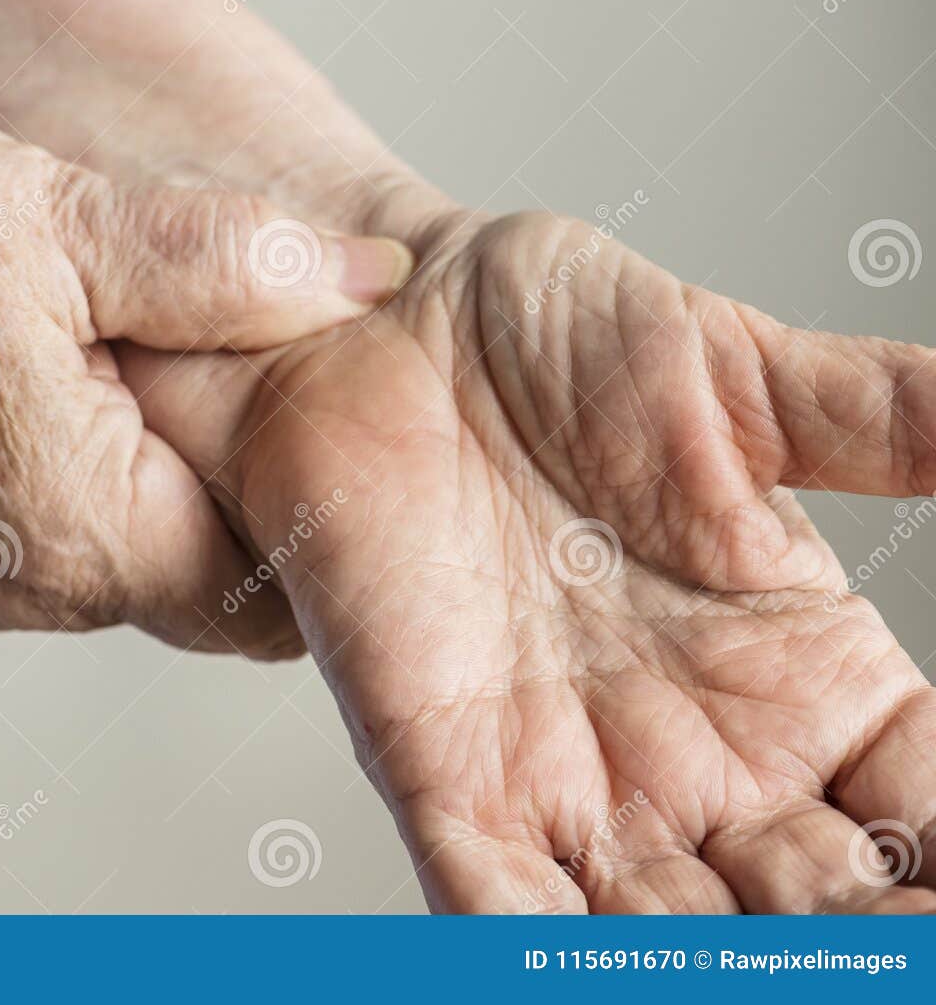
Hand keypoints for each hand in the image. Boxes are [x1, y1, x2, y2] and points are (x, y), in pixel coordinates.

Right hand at [0, 59, 412, 656]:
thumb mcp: (55, 216)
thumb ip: (226, 263)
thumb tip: (365, 278)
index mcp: (81, 527)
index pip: (274, 573)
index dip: (324, 488)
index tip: (345, 401)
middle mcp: (28, 586)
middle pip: (209, 571)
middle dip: (258, 480)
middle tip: (277, 351)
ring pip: (136, 550)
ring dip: (175, 466)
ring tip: (182, 346)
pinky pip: (59, 535)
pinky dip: (100, 466)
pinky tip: (87, 368)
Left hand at [122, 207, 935, 910]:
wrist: (379, 322)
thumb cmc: (549, 343)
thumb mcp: (745, 376)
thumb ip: (896, 418)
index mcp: (799, 673)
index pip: (928, 819)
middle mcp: (698, 753)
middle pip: (816, 914)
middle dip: (855, 942)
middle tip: (885, 943)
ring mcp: (570, 777)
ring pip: (669, 939)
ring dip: (722, 969)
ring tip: (769, 973)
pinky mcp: (444, 775)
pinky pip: (497, 911)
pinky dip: (536, 960)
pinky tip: (588, 981)